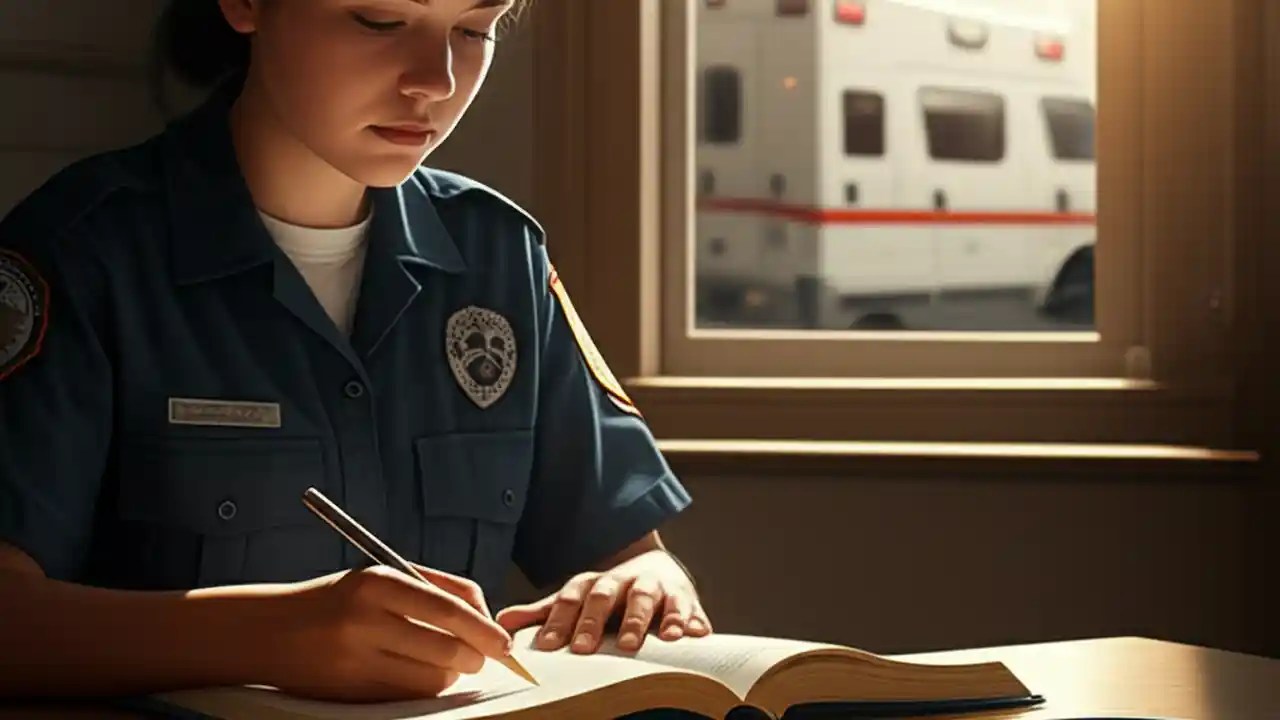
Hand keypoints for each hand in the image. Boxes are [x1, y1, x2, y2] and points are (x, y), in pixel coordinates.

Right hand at [257, 565, 512, 702]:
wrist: (270, 630)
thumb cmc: (339, 599)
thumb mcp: (382, 575)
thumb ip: (437, 588)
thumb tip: (486, 615)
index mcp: (378, 582)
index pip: (447, 609)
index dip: (483, 629)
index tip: (503, 642)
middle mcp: (366, 620)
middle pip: (446, 650)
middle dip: (474, 657)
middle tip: (480, 656)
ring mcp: (356, 660)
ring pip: (431, 680)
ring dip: (450, 675)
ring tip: (447, 662)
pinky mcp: (351, 693)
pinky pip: (408, 697)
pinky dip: (424, 688)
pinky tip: (418, 673)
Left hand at [496, 550, 711, 654]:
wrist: (656, 567)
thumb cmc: (610, 596)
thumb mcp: (578, 601)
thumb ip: (545, 613)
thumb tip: (501, 622)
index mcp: (592, 583)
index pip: (570, 599)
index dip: (558, 622)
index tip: (548, 648)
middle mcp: (621, 581)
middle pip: (605, 596)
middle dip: (595, 621)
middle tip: (586, 648)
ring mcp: (654, 586)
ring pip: (646, 597)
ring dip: (641, 619)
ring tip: (634, 644)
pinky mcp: (684, 596)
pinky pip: (688, 607)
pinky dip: (689, 620)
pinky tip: (690, 635)